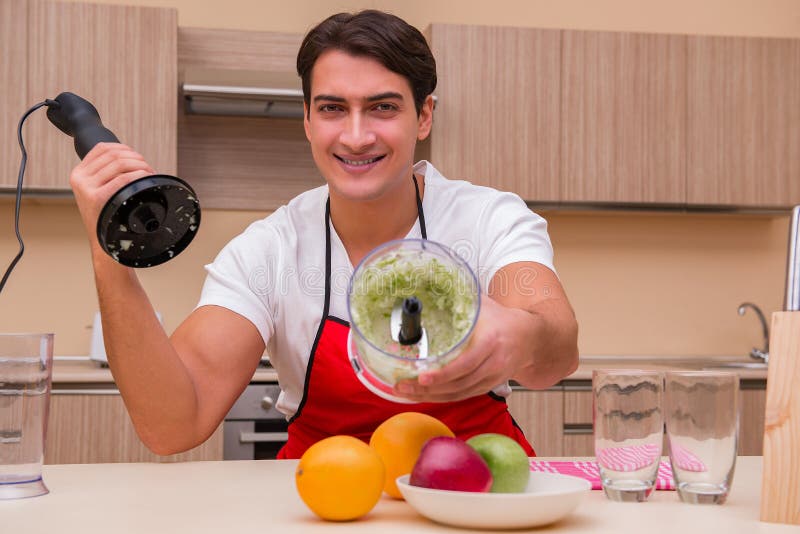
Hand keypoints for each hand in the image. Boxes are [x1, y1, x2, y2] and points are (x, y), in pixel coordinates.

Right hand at [69, 143, 154, 252]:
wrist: (105, 244)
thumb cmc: (110, 217)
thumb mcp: (100, 191)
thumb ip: (107, 174)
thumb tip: (130, 158)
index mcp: (79, 174)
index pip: (102, 148)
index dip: (124, 148)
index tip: (137, 157)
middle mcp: (79, 178)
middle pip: (113, 154)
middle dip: (136, 158)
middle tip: (148, 169)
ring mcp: (86, 188)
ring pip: (119, 163)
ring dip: (140, 166)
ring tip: (149, 175)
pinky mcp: (96, 198)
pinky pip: (123, 179)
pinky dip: (139, 176)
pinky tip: (147, 180)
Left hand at [393, 295, 535, 401]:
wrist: (531, 337)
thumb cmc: (503, 319)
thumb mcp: (483, 306)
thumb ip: (460, 299)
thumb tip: (430, 285)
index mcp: (491, 342)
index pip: (465, 364)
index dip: (443, 374)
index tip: (422, 377)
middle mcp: (493, 363)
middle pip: (458, 383)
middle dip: (428, 389)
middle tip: (402, 386)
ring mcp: (492, 378)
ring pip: (458, 393)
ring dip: (431, 396)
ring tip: (406, 392)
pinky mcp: (489, 386)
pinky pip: (463, 395)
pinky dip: (443, 397)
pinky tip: (425, 394)